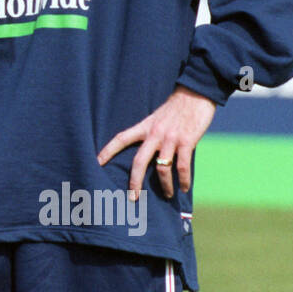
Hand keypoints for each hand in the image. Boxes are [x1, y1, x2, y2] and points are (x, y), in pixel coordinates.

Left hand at [96, 87, 215, 199]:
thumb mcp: (158, 117)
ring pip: (162, 168)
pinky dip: (183, 180)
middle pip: (139, 161)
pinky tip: (184, 188)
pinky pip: (182, 166)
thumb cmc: (177, 106)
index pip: (121, 138)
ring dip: (165, 186)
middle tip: (133, 198)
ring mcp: (171, 138)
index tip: (96, 162)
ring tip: (168, 195)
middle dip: (135, 182)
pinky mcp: (187, 142)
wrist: (196, 92)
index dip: (107, 150)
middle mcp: (155, 133)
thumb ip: (151, 132)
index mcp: (145, 126)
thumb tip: (149, 151)